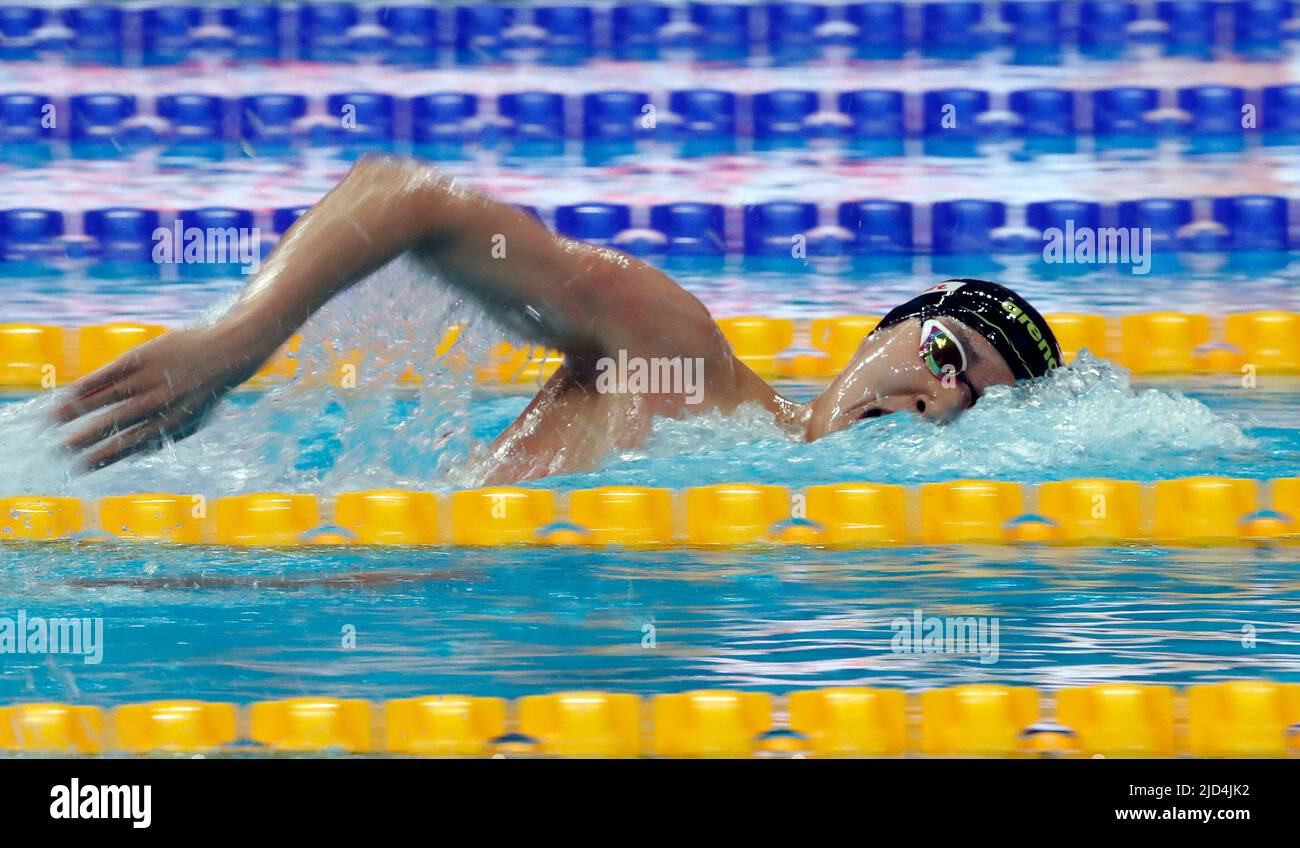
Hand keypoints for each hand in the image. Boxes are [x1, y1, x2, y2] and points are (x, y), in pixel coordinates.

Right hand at [53, 321, 276, 470]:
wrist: (226, 352)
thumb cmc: (205, 392)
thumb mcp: (192, 421)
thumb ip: (162, 439)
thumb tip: (131, 456)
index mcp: (170, 424)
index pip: (129, 446)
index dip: (102, 458)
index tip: (78, 468)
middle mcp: (158, 402)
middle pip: (112, 424)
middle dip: (82, 439)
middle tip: (57, 450)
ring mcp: (148, 378)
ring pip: (105, 398)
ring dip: (74, 412)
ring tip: (50, 422)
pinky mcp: (142, 357)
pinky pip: (108, 374)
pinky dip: (86, 385)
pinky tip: (67, 395)